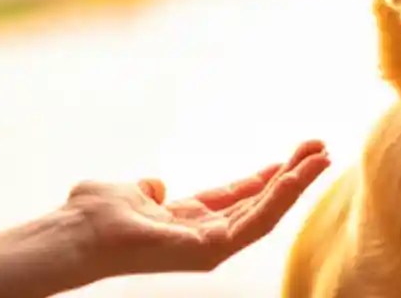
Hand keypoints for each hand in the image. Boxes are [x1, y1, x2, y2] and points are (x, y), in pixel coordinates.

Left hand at [65, 140, 329, 278]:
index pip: (239, 198)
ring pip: (266, 212)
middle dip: (293, 176)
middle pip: (259, 203)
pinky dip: (278, 198)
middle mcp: (204, 236)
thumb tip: (155, 187)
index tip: (297, 155)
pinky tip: (295, 176)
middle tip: (322, 149)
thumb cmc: (91, 215)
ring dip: (296, 184)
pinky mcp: (211, 251)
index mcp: (189, 220)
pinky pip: (255, 222)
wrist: (77, 232)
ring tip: (322, 157)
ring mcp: (210, 246)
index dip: (268, 176)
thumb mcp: (130, 193)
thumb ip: (146, 191)